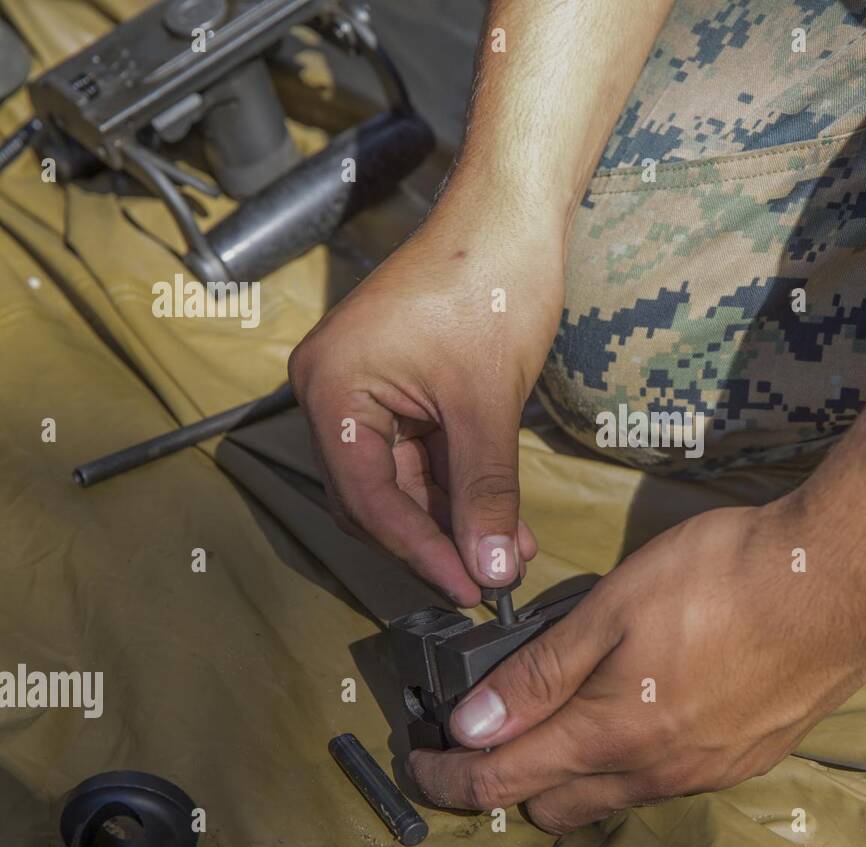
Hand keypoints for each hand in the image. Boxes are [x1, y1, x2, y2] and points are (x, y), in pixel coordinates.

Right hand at [288, 191, 562, 603]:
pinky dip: (458, 482)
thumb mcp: (487, 404)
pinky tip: (499, 515)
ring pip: (402, 479)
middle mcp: (331, 390)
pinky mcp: (396, 383)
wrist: (512, 215)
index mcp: (331, 389)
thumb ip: (485, 492)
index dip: (420, 551)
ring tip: (508, 550)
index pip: (368, 498)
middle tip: (490, 576)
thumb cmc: (489, 285)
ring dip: (455, 515)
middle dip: (439, 537)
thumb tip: (492, 569)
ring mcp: (362, 387)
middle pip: (377, 496)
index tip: (468, 589)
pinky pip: (419, 451)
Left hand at [406, 496, 865, 832]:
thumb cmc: (722, 575)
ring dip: (576, 771)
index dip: (449, 778)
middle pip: (554, 806)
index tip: (423, 763)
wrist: (838, 579)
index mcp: (610, 733)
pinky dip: (634, 760)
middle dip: (510, 781)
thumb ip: (541, 672)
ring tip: (572, 715)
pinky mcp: (748, 758)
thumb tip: (474, 724)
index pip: (502, 782)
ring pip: (614, 796)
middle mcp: (655, 771)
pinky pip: (668, 779)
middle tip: (494, 732)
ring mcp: (705, 771)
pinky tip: (648, 707)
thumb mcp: (613, 606)